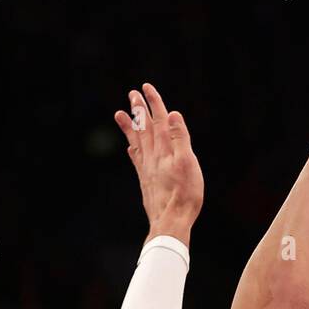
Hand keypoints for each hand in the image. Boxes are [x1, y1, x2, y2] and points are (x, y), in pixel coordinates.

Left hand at [114, 83, 203, 243]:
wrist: (171, 221)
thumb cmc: (184, 195)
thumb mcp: (188, 163)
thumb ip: (180, 138)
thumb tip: (172, 114)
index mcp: (165, 150)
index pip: (159, 121)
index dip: (154, 103)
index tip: (147, 87)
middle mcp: (153, 157)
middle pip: (145, 128)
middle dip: (139, 110)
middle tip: (132, 94)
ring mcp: (147, 168)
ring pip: (137, 142)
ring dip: (130, 126)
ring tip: (120, 114)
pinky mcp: (145, 180)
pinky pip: (137, 160)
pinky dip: (133, 149)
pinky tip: (130, 147)